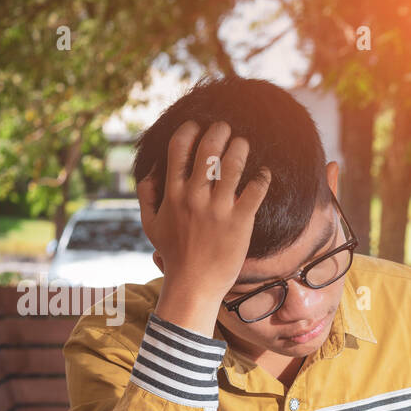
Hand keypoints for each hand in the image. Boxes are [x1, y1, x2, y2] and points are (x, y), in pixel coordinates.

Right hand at [136, 120, 271, 333]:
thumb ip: (147, 196)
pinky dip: (262, 177)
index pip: (178, 149)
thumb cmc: (174, 255)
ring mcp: (218, 209)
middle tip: (226, 127)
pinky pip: (255, 190)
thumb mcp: (150, 225)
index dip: (188, 130)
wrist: (195, 285)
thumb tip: (149, 172)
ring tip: (243, 143)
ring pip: (232, 165)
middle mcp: (195, 197)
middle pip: (208, 151)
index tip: (197, 125)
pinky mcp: (240, 222)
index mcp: (173, 194)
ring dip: (240, 148)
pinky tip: (263, 173)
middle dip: (218, 132)